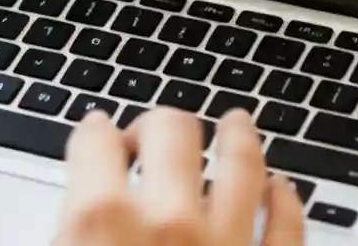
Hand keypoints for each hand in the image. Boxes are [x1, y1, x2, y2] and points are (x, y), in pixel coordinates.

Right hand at [56, 108, 304, 245]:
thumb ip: (70, 234)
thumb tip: (76, 219)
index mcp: (101, 220)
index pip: (95, 140)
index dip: (93, 132)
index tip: (97, 135)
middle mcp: (169, 221)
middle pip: (171, 131)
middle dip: (159, 124)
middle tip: (154, 135)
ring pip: (242, 165)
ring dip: (238, 138)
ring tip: (236, 123)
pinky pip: (286, 227)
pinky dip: (285, 201)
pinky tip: (281, 188)